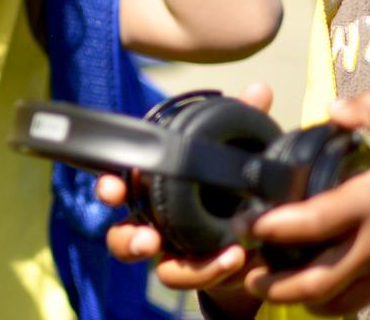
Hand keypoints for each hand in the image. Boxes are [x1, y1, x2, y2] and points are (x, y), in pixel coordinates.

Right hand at [99, 83, 274, 313]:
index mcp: (156, 190)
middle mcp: (155, 225)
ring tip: (184, 258)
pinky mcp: (196, 274)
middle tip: (146, 237)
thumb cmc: (235, 189)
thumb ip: (245, 123)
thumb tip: (259, 89)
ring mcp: (174, 255)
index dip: (111, 186)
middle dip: (126, 237)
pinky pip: (188, 279)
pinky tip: (232, 259)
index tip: (112, 187)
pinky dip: (209, 270)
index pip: (121, 185)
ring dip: (169, 266)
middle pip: (122, 235)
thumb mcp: (240, 155)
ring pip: (154, 267)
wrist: (256, 238)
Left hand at [244, 92, 369, 313]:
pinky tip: (318, 292)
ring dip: (303, 300)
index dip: (275, 228)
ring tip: (273, 291)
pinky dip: (336, 301)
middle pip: (319, 278)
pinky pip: (362, 301)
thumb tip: (333, 109)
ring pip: (339, 300)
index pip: (314, 221)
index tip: (247, 226)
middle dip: (279, 284)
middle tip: (248, 276)